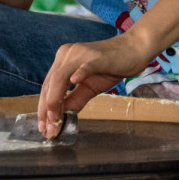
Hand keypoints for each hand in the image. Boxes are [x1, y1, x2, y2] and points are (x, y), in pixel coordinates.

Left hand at [37, 34, 158, 135]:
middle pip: (50, 83)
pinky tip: (74, 81)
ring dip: (55, 100)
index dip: (43, 107)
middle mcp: (67, 54)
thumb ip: (75, 100)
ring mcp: (81, 54)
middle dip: (47, 109)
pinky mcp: (97, 57)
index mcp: (63, 60)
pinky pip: (85, 66)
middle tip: (49, 130)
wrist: (135, 49)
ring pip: (60, 77)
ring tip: (55, 119)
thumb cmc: (112, 67)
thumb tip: (61, 116)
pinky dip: (79, 74)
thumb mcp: (90, 87)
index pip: (48, 86)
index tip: (44, 127)